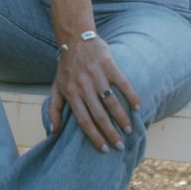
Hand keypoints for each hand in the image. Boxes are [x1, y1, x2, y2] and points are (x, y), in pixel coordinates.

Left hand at [47, 34, 140, 150]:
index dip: (94, 136)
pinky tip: (138, 107)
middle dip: (111, 132)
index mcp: (71, 94)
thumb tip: (53, 132)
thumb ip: (54, 110)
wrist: (75, 40)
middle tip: (121, 145)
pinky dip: (131, 95)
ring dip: (122, 117)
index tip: (105, 149)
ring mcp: (96, 75)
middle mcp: (83, 86)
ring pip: (111, 102)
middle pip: (99, 115)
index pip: (83, 121)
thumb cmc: (66, 68)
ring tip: (130, 129)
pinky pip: (122, 83)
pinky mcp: (108, 64)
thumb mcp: (55, 88)